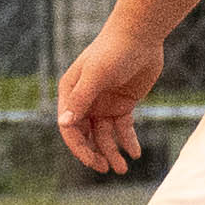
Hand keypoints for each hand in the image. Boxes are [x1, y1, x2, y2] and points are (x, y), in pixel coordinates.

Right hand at [57, 24, 163, 172]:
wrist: (141, 35)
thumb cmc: (114, 50)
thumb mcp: (96, 75)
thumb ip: (81, 99)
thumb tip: (64, 124)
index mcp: (70, 93)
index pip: (70, 127)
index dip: (79, 147)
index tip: (93, 161)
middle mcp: (85, 100)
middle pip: (86, 135)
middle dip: (95, 153)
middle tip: (107, 169)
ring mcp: (104, 103)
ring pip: (105, 135)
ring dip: (112, 152)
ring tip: (123, 169)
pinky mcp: (123, 103)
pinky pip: (123, 128)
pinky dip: (128, 141)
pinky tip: (135, 153)